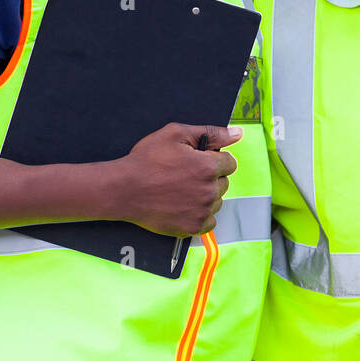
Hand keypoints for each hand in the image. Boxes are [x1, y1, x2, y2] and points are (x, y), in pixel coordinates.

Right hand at [112, 123, 240, 236]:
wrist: (122, 189)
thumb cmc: (146, 160)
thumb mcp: (176, 134)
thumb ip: (211, 133)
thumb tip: (237, 133)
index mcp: (208, 167)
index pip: (230, 163)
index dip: (214, 159)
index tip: (198, 162)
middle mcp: (209, 191)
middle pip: (224, 183)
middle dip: (210, 178)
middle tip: (186, 175)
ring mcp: (201, 211)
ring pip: (217, 201)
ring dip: (206, 196)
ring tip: (182, 190)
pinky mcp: (192, 227)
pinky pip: (210, 221)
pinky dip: (200, 215)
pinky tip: (184, 205)